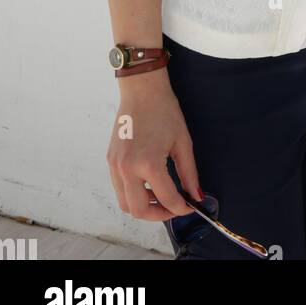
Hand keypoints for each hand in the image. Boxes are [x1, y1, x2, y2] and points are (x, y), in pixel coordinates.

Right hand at [106, 69, 200, 221]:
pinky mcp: (110, 161)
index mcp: (148, 164)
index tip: (188, 206)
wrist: (142, 90)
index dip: (180, 208)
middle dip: (158, 214)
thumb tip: (196, 195)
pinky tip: (148, 184)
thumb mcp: (183, 142)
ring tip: (160, 196)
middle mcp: (127, 168)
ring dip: (143, 206)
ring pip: (125, 204)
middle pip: (139, 211)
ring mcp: (115, 166)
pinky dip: (133, 194)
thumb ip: (189, 173)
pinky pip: (119, 189)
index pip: (166, 199)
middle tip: (173, 207)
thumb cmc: (164, 110)